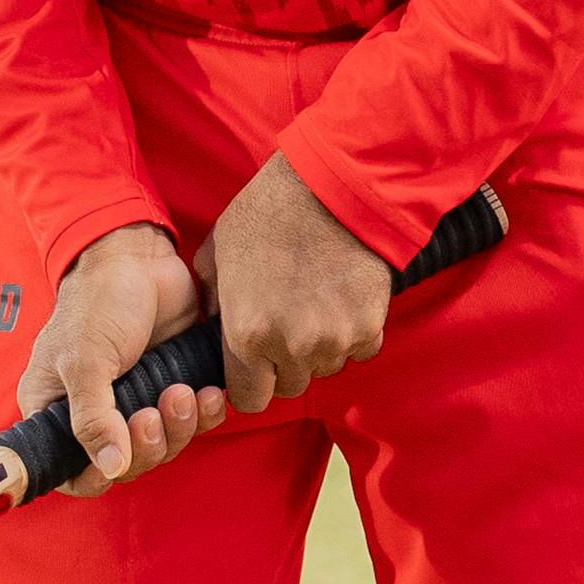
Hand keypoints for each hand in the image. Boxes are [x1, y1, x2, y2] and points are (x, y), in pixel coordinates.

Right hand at [18, 224, 224, 497]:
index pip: (72, 471)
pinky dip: (205, 415)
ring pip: (164, 447)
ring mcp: (138, 401)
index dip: (96, 477)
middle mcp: (96, 413)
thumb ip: (94, 418)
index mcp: (56, 410)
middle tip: (153, 412)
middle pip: (126, 465)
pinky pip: (194, 422)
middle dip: (147, 446)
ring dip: (179, 429)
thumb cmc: (98, 302)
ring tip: (182, 392)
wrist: (138, 257)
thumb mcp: (85, 360)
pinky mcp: (173, 385)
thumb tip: (111, 469)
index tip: (116, 462)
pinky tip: (209, 393)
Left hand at [200, 155, 391, 414]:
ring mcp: (335, 339)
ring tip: (314, 304)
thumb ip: (213, 300)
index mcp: (247, 335)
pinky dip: (354, 333)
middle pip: (290, 386)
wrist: (331, 184)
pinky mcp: (370, 325)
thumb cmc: (268, 211)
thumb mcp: (218, 251)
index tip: (256, 367)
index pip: (249, 399)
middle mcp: (292, 347)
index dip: (251, 384)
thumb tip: (213, 325)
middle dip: (285, 364)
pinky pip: (360, 349)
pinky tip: (342, 300)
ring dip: (320, 348)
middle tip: (286, 324)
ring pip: (326, 368)